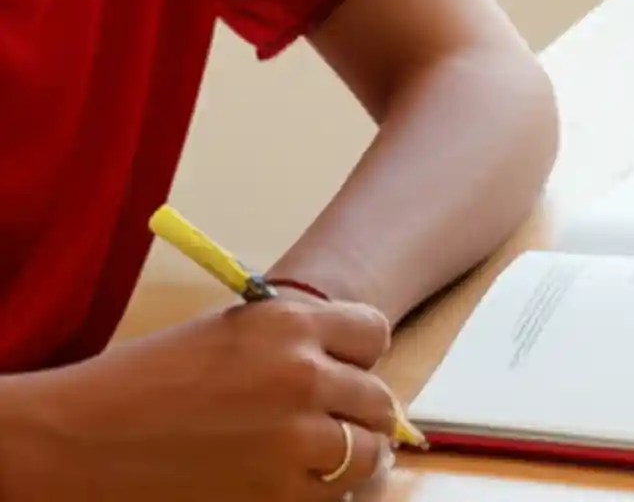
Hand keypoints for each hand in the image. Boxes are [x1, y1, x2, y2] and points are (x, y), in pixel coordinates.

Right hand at [0, 300, 396, 500]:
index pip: (375, 334)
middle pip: (377, 398)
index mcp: (290, 322)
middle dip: (358, 411)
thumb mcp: (231, 333)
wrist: (82, 439)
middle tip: (332, 420)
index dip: (360, 355)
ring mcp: (298, 438)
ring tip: (318, 456)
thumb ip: (294, 343)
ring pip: (368, 452)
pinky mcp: (283, 494)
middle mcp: (305, 375)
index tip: (346, 369)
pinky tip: (288, 480)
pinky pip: (335, 494)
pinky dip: (321, 491)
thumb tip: (348, 369)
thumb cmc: (149, 381)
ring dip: (349, 457)